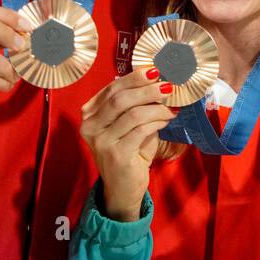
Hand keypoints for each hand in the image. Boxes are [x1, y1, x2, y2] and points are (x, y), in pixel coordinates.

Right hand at [80, 68, 177, 220]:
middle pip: (120, 98)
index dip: (134, 78)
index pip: (111, 89)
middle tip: (167, 86)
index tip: (154, 71)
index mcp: (90, 115)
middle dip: (146, 89)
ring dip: (156, 108)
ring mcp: (101, 142)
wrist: (123, 188)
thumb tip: (158, 82)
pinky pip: (141, 130)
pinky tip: (166, 120)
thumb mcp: (128, 125)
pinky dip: (157, 122)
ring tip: (170, 108)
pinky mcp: (116, 155)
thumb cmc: (129, 151)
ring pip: (133, 114)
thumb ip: (135, 105)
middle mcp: (90, 127)